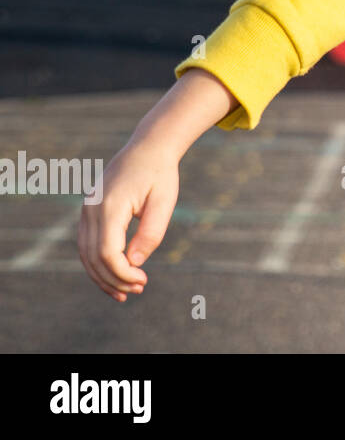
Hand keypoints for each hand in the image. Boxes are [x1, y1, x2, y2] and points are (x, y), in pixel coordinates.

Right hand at [78, 137, 180, 301]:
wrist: (148, 147)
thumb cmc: (160, 174)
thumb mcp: (164, 202)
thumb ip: (151, 234)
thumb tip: (133, 263)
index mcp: (110, 206)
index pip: (107, 252)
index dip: (122, 273)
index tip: (143, 281)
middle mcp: (92, 209)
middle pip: (92, 257)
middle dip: (113, 279)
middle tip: (136, 291)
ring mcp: (87, 209)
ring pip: (85, 253)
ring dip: (103, 275)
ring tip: (124, 292)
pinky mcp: (89, 210)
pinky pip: (88, 243)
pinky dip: (98, 262)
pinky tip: (115, 274)